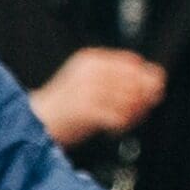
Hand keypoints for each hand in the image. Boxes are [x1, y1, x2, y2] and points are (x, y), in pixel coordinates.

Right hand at [29, 47, 164, 147]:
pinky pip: (118, 117)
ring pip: (129, 100)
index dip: (148, 75)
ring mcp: (88, 89)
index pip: (132, 62)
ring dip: (134, 114)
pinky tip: (114, 130)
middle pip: (135, 81)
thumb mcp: (90, 83)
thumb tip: (156, 81)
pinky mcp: (86, 109)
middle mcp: (91, 71)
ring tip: (125, 122)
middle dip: (145, 97)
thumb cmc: (63, 105)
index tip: (157, 87)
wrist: (32, 122)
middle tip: (142, 110)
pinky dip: (121, 125)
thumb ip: (119, 80)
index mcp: (91, 59)